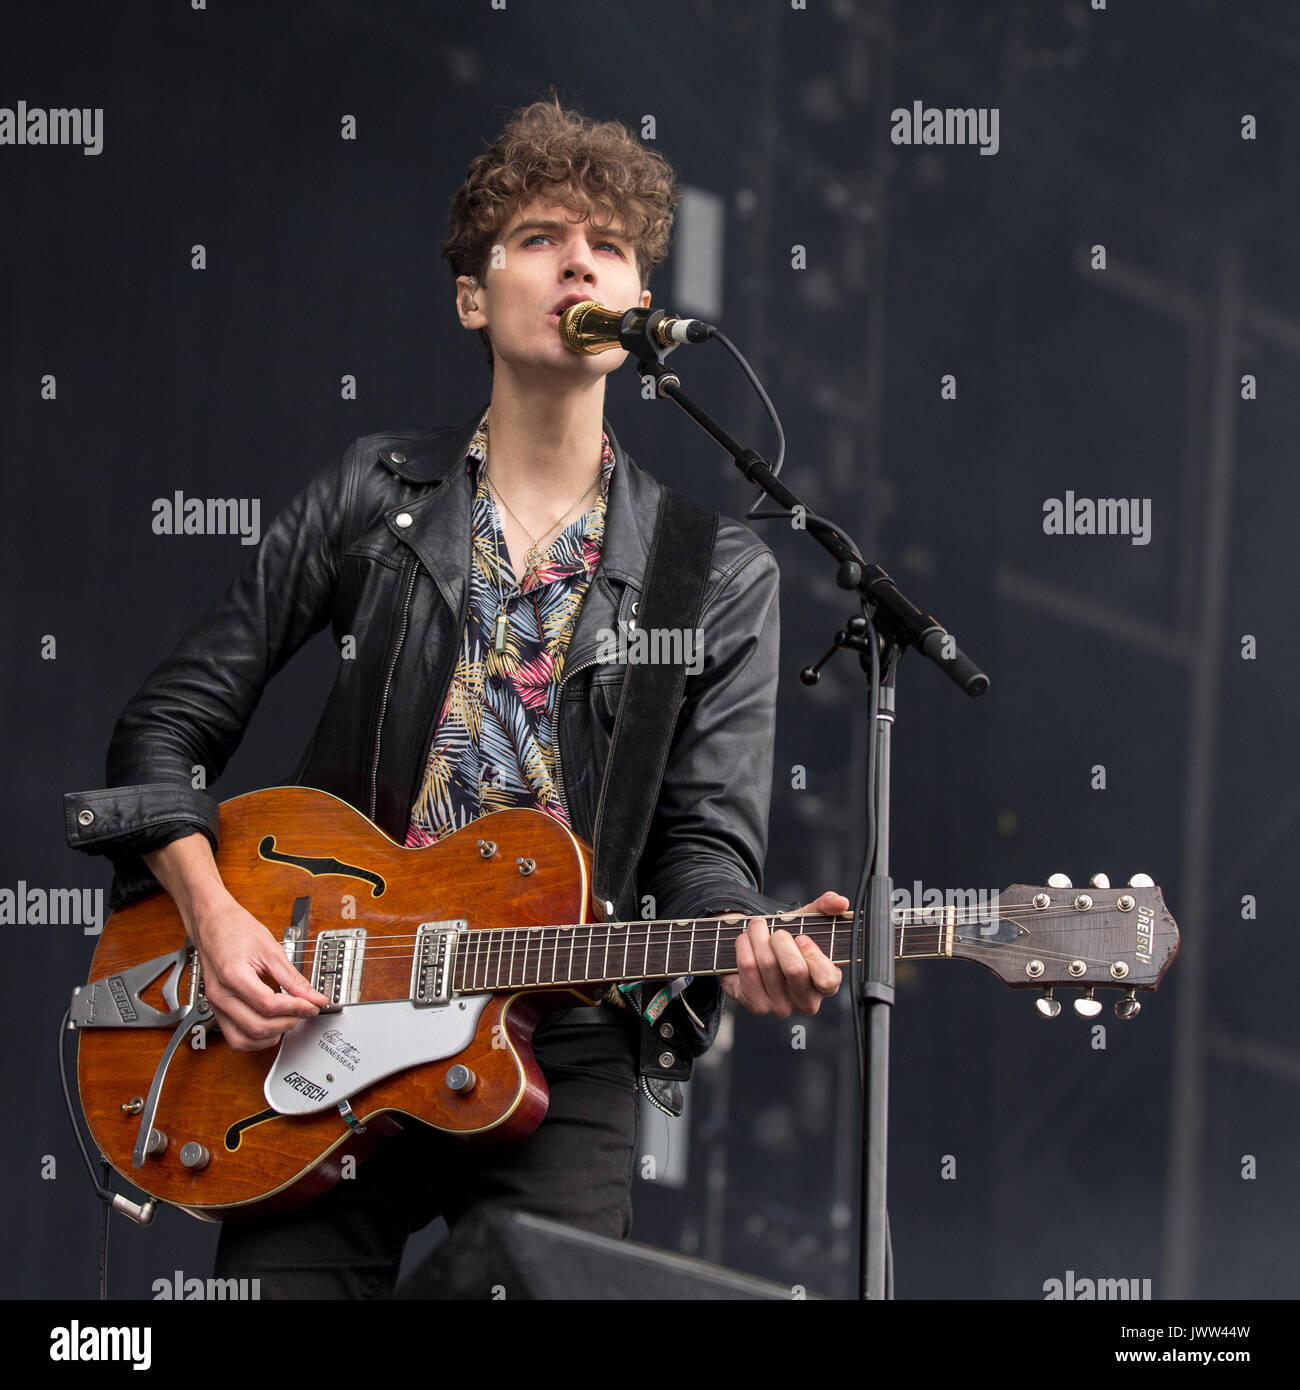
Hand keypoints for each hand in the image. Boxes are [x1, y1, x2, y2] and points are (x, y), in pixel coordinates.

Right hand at [189, 894, 328, 1050]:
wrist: (212, 923)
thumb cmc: (236, 930)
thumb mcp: (270, 949)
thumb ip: (292, 977)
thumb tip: (313, 996)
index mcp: (233, 976)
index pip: (269, 1005)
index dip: (296, 1008)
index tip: (313, 1005)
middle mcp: (220, 996)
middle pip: (256, 1026)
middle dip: (286, 1023)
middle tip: (304, 1011)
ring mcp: (215, 1005)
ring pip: (242, 1040)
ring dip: (270, 1036)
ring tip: (287, 1019)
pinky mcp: (217, 1010)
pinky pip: (234, 1037)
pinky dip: (255, 1039)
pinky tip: (270, 1026)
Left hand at [720, 891, 848, 1017]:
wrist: (754, 950)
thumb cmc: (786, 940)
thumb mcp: (807, 920)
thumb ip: (826, 907)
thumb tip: (839, 902)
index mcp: (826, 984)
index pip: (827, 979)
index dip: (813, 955)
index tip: (801, 938)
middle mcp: (806, 1001)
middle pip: (794, 969)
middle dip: (781, 939)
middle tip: (776, 931)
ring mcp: (782, 1007)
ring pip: (767, 964)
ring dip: (758, 937)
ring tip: (756, 927)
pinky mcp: (757, 1005)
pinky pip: (748, 969)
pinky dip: (743, 946)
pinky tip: (744, 940)